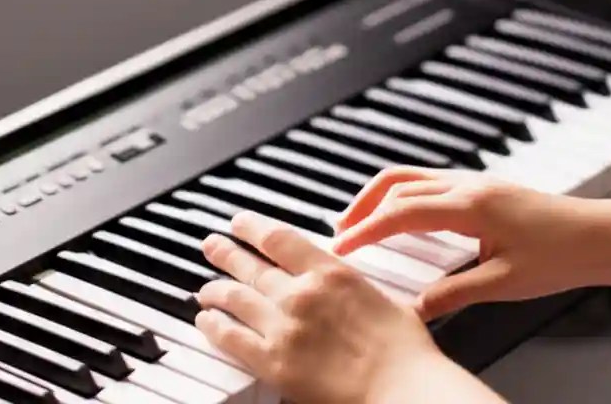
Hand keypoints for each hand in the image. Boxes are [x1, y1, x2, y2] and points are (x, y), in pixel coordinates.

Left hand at [195, 211, 453, 403]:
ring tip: (206, 289)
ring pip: (235, 298)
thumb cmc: (404, 350)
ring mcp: (283, 327)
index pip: (278, 238)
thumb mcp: (383, 298)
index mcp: (331, 272)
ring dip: (215, 290)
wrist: (401, 387)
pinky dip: (214, 326)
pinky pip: (231, 337)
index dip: (251, 228)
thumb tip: (342, 284)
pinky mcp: (272, 362)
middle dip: (226, 253)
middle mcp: (301, 294)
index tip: (239, 223)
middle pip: (250, 265)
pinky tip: (206, 321)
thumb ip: (352, 287)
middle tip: (212, 246)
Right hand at [333, 167, 610, 320]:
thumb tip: (417, 309)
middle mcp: (469, 185)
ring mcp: (476, 182)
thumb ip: (455, 294)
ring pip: (411, 178)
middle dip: (362, 207)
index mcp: (471, 205)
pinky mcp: (482, 188)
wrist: (599, 235)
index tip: (341, 247)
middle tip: (339, 234)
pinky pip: (430, 183)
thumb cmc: (562, 256)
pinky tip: (399, 221)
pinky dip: (403, 197)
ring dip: (380, 198)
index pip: (401, 212)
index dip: (366, 230)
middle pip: (397, 184)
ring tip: (360, 224)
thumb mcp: (505, 284)